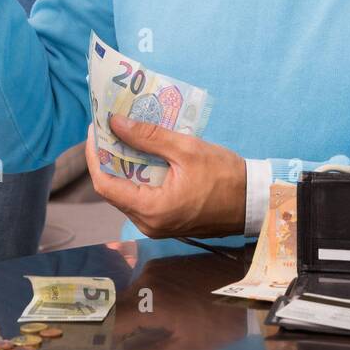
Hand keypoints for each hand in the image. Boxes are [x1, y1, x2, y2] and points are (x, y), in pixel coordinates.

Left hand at [84, 113, 246, 239]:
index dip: (94, 156)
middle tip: (109, 128)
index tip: (94, 131)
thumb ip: (148, 137)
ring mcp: (158, 225)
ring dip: (123, 166)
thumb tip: (116, 123)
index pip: (105, 185)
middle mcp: (149, 223)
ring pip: (127, 194)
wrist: (254, 202)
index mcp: (152, 210)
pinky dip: (137, 176)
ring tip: (123, 135)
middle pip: (114, 189)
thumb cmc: (225, 177)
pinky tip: (142, 154)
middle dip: (108, 157)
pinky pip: (142, 198)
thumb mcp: (186, 149)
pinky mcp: (167, 221)